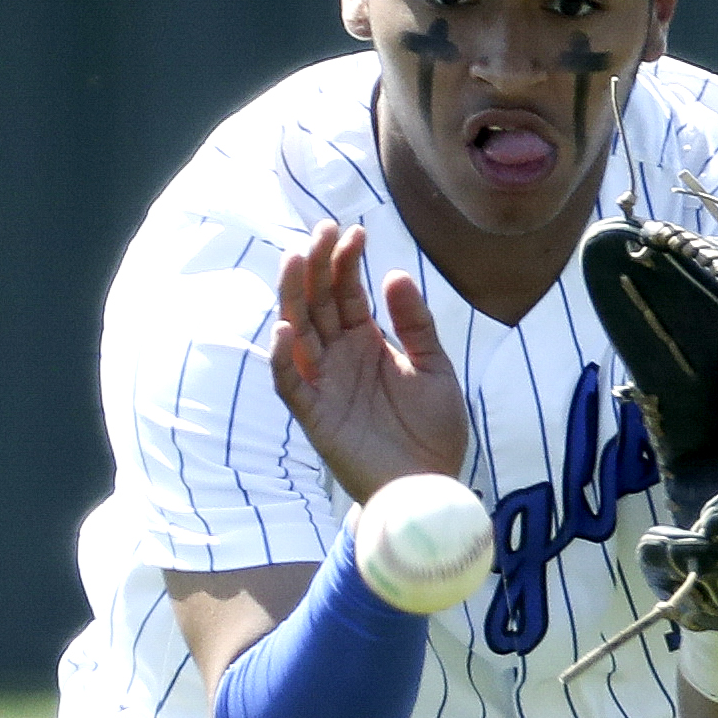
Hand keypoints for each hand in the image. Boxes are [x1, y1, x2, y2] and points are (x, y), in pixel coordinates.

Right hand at [270, 221, 467, 504]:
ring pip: (298, 331)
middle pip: (318, 302)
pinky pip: (290, 382)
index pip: (347, 291)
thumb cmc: (433, 431)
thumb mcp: (434, 368)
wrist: (431, 486)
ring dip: (294, 295)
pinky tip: (286, 328)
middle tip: (320, 230)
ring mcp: (324, 383)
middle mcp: (340, 356)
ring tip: (297, 259)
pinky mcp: (315, 415)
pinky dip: (283, 356)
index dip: (346, 261)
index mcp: (367, 341)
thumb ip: (415, 324)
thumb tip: (394, 274)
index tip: (354, 231)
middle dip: (317, 265)